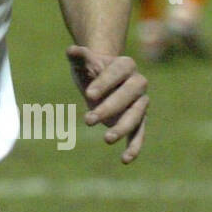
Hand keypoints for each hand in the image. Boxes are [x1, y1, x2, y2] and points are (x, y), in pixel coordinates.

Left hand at [67, 45, 147, 163]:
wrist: (99, 77)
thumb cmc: (89, 68)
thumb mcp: (82, 62)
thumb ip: (79, 56)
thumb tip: (71, 51)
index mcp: (126, 65)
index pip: (118, 73)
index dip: (105, 83)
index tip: (88, 94)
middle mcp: (138, 83)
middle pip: (129, 95)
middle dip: (109, 107)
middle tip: (87, 120)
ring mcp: (140, 102)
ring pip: (136, 116)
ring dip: (122, 127)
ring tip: (106, 139)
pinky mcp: (139, 120)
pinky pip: (140, 133)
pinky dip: (135, 146)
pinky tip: (125, 160)